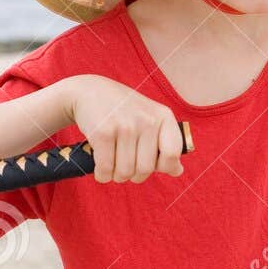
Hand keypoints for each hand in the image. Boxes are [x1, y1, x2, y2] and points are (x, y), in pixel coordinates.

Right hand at [57, 75, 184, 183]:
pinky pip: (106, 169)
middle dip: (134, 175)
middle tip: (125, 166)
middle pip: (146, 169)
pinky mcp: (103, 133)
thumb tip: (178, 171)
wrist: (89, 92)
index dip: (163, 167)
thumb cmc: (122, 110)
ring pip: (125, 172)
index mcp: (163, 116)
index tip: (151, 164)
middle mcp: (147, 120)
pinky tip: (100, 168)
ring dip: (116, 176)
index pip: (173, 153)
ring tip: (112, 165)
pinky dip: (102, 175)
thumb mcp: (149, 119)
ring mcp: (125, 126)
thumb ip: (165, 144)